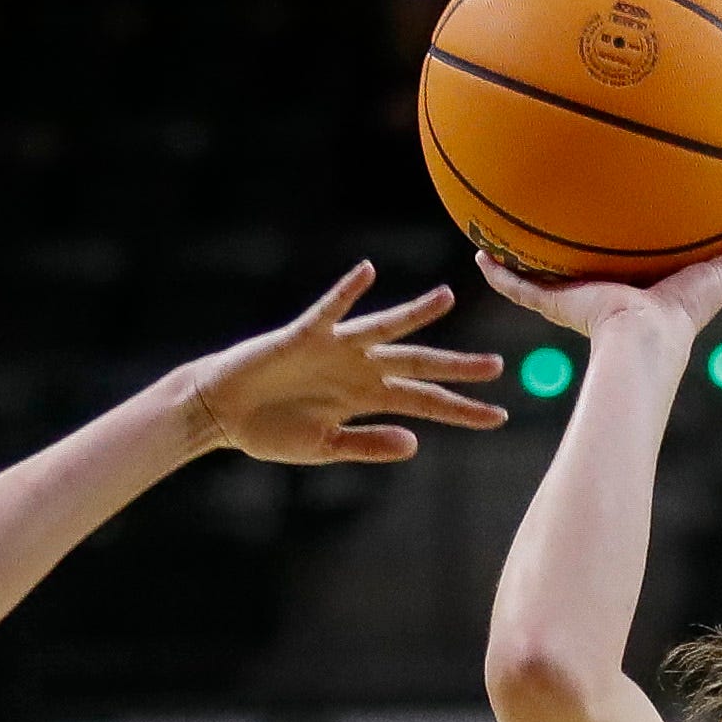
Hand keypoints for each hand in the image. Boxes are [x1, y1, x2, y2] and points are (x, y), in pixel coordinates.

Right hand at [189, 263, 505, 464]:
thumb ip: (368, 444)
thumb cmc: (269, 430)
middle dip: (456, 367)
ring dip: (415, 315)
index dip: (461, 410)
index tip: (499, 418)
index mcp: (366, 398)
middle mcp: (359, 368)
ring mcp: (335, 348)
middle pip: (417, 364)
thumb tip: (416, 444)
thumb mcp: (323, 449)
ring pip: (384, 329)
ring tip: (447, 299)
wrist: (223, 410)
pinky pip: (329, 310)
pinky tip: (367, 272)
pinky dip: (347, 291)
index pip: (424, 402)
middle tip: (498, 367)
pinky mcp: (303, 334)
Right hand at [474, 214, 721, 345]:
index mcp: (638, 285)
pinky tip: (478, 253)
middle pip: (578, 264)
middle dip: (565, 246)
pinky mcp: (553, 301)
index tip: (612, 217)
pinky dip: (497, 271)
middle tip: (553, 214)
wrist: (644, 335)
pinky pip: (518, 285)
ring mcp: (573, 296)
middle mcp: (601, 289)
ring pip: (540, 274)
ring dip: (518, 256)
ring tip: (498, 231)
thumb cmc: (685, 309)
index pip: (627, 260)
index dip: (621, 240)